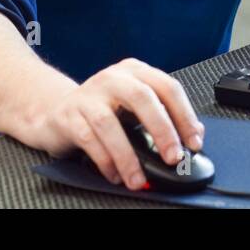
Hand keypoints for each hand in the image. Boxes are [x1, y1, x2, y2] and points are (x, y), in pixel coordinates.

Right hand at [26, 58, 203, 189]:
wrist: (55, 110)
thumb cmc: (102, 109)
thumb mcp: (134, 106)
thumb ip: (161, 115)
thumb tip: (193, 135)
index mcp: (135, 71)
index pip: (167, 87)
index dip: (184, 115)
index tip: (194, 142)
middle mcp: (113, 78)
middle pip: (142, 98)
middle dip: (162, 130)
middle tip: (173, 157)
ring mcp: (88, 95)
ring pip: (110, 123)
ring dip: (128, 155)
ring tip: (139, 178)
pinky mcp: (68, 116)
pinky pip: (88, 140)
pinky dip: (105, 160)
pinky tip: (115, 175)